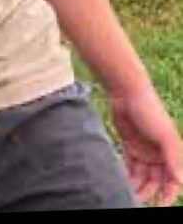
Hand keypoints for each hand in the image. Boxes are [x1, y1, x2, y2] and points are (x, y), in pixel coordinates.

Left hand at [108, 85, 182, 206]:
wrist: (126, 91)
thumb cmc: (149, 110)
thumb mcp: (164, 134)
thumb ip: (173, 157)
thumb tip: (181, 181)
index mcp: (171, 152)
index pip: (173, 180)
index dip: (168, 194)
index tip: (160, 205)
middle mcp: (158, 153)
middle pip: (156, 181)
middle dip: (149, 192)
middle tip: (137, 202)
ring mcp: (143, 150)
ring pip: (142, 176)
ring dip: (136, 186)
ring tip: (126, 195)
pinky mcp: (129, 145)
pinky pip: (129, 166)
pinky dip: (126, 175)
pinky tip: (120, 183)